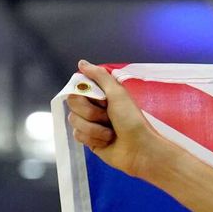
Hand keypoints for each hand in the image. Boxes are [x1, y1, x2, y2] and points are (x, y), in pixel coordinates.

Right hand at [65, 61, 170, 178]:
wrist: (139, 149)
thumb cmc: (132, 120)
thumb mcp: (118, 93)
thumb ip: (100, 76)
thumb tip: (81, 63)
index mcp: (102, 95)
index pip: (78, 88)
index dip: (85, 94)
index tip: (101, 100)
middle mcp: (94, 107)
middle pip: (73, 103)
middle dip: (91, 112)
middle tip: (108, 117)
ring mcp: (90, 124)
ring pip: (74, 120)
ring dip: (94, 127)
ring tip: (111, 132)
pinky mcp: (88, 139)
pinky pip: (77, 135)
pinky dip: (92, 138)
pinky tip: (106, 141)